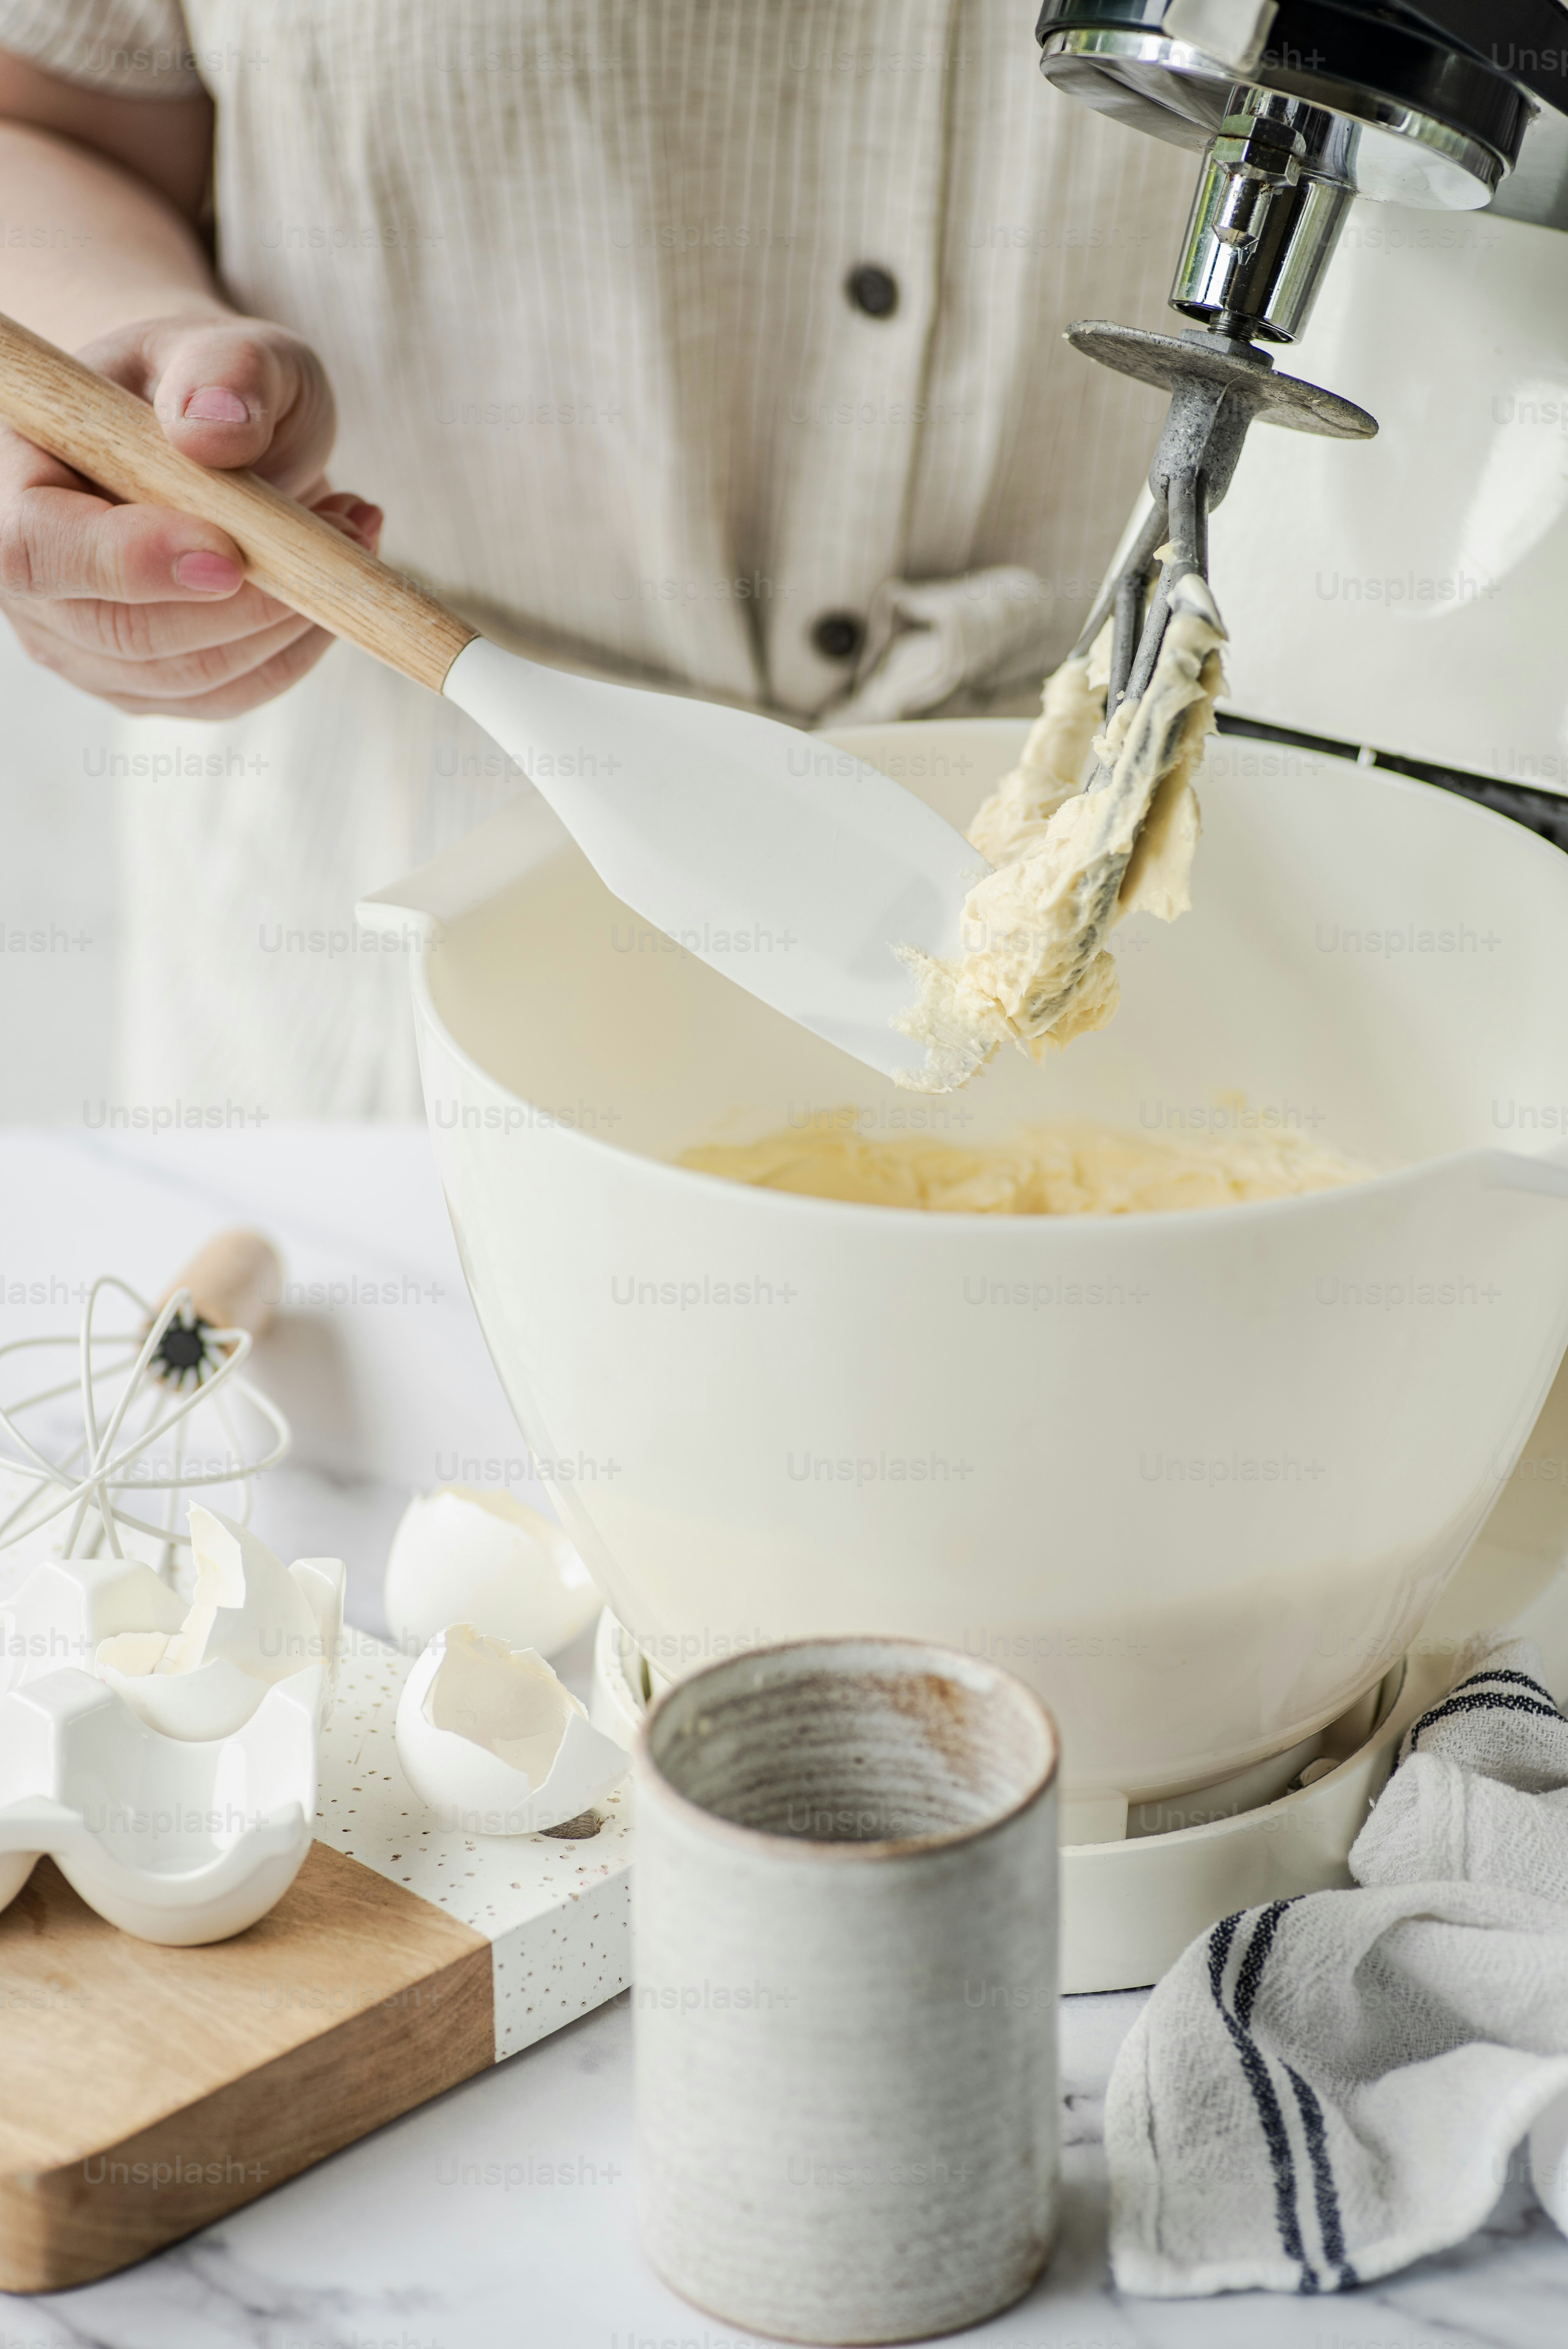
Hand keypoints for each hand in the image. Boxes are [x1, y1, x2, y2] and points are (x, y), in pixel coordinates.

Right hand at [0, 310, 380, 717]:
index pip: (38, 547)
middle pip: (124, 632)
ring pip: (189, 675)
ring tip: (348, 536)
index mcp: (16, 475)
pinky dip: (296, 647)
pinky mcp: (147, 683)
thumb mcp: (223, 346)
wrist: (204, 435)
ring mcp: (83, 644)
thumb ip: (221, 366)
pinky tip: (328, 585)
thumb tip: (213, 424)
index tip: (231, 556)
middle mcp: (33, 580)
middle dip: (247, 601)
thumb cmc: (202, 384)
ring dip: (288, 621)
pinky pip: (228, 693)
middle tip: (342, 530)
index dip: (128, 562)